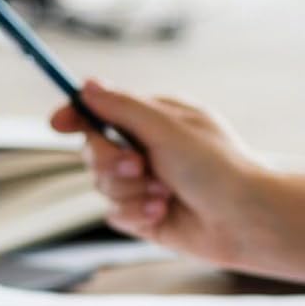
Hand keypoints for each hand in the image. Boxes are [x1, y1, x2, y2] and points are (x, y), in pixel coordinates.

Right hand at [51, 82, 284, 273]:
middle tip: (138, 165)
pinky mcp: (146, 215)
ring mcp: (146, 183)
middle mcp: (148, 148)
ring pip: (102, 185)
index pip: (103, 110)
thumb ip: (121, 108)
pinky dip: (136, 214)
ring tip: (161, 194)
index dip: (76, 114)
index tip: (56, 123)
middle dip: (110, 161)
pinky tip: (163, 213)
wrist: (248, 221)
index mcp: (155, 119)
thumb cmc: (217, 166)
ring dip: (128, 190)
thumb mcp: (166, 127)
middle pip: (94, 150)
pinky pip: (116, 214)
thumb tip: (87, 85)